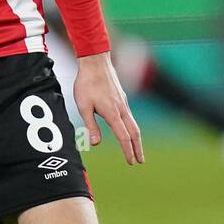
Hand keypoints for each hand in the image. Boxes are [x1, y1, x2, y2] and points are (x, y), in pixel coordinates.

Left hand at [74, 51, 143, 165]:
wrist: (95, 62)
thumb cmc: (87, 83)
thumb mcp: (83, 106)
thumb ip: (90, 125)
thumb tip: (95, 143)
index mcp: (113, 113)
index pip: (123, 137)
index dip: (127, 151)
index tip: (131, 162)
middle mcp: (122, 109)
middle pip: (134, 132)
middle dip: (137, 148)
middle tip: (140, 161)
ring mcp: (123, 103)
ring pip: (134, 124)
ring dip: (136, 139)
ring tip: (137, 149)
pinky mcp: (122, 97)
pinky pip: (130, 116)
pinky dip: (132, 127)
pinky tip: (128, 129)